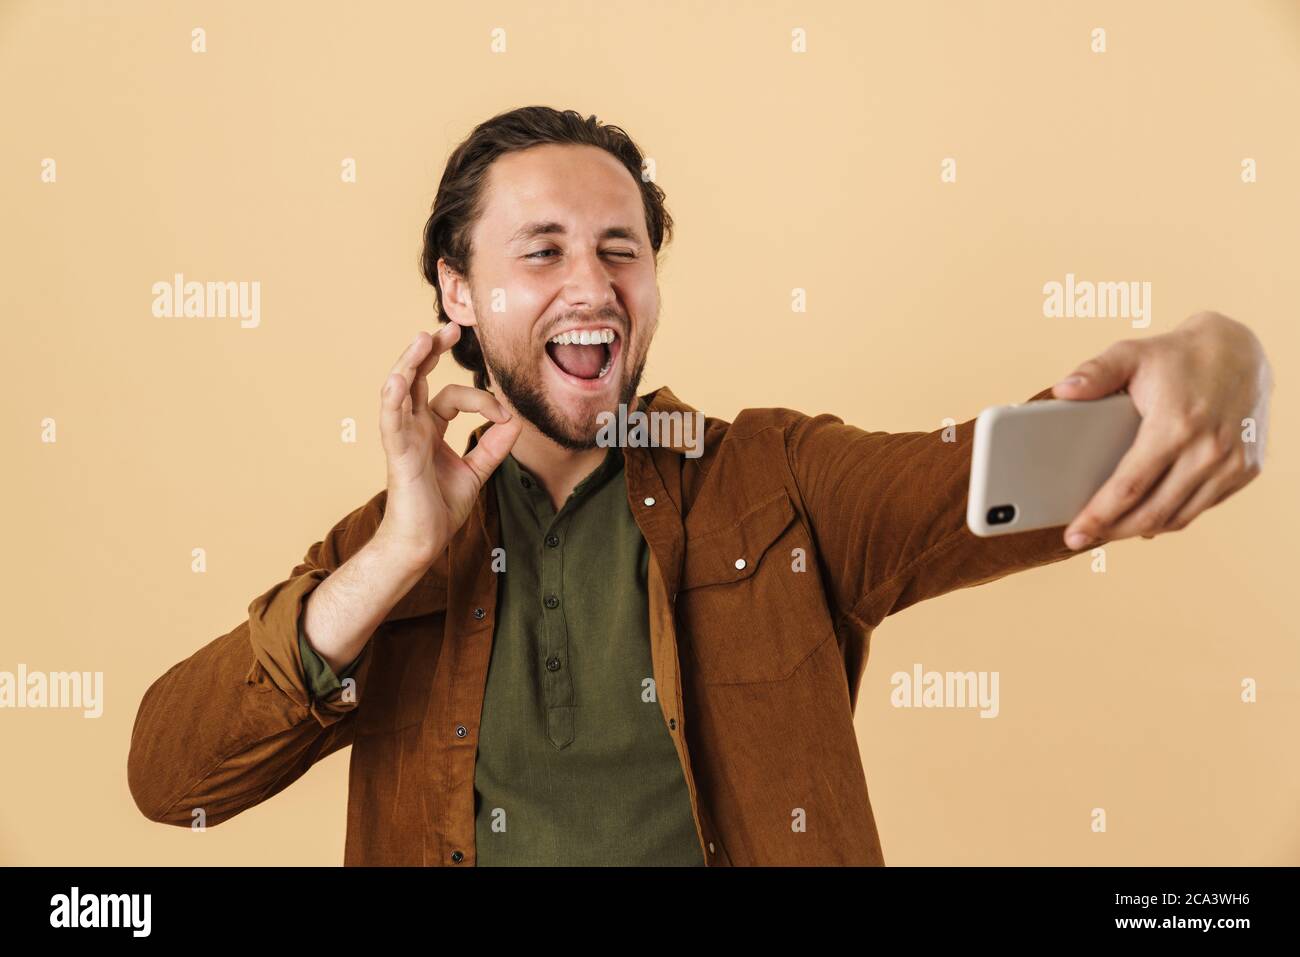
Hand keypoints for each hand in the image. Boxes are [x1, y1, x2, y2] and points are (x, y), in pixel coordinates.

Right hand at [374, 323, 521, 564]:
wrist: (422, 543)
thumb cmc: (440, 510)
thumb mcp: (476, 472)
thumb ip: (494, 447)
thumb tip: (516, 422)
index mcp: (429, 430)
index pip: (452, 397)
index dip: (482, 400)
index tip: (506, 416)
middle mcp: (413, 428)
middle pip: (417, 378)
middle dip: (429, 351)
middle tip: (448, 329)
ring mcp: (402, 437)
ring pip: (401, 390)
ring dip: (410, 362)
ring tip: (424, 338)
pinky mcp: (397, 452)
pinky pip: (391, 420)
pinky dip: (393, 398)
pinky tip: (399, 378)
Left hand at [1050, 311, 1270, 549]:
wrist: (1241, 350)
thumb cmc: (1176, 355)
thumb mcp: (1131, 354)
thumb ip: (1095, 373)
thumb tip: (1062, 390)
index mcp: (1176, 425)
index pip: (1129, 486)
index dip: (1098, 516)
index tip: (1075, 533)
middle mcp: (1209, 449)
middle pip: (1153, 513)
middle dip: (1113, 532)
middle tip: (1081, 539)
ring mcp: (1232, 463)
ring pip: (1179, 517)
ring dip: (1141, 529)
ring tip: (1108, 530)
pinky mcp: (1247, 469)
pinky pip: (1202, 507)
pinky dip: (1172, 516)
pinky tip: (1146, 517)